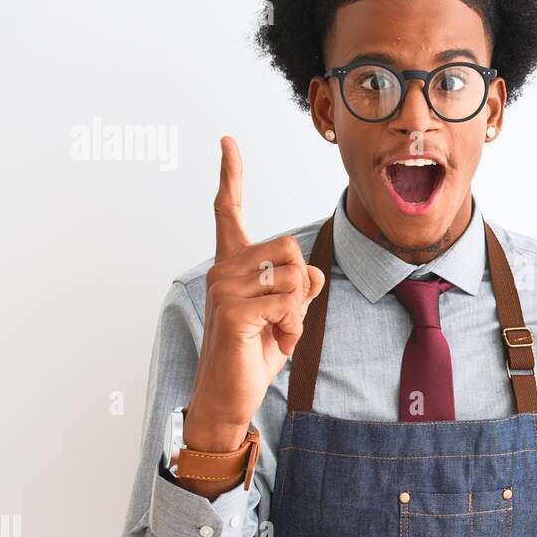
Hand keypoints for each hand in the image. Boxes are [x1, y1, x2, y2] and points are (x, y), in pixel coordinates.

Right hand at [184, 135, 325, 450]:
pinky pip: (288, 304)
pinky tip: (273, 342)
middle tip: (283, 318)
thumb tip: (314, 273)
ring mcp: (224, 289)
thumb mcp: (286, 316)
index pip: (227, 212)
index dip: (230, 175)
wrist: (229, 395)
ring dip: (297, 312)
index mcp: (231, 265)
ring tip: (275, 333)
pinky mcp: (232, 312)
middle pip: (290, 248)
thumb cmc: (254, 353)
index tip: (226, 141)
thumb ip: (299, 289)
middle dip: (301, 285)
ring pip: (293, 277)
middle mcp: (222, 270)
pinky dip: (292, 327)